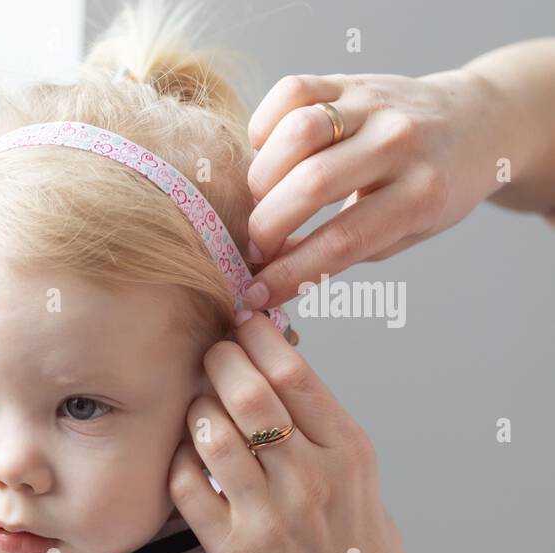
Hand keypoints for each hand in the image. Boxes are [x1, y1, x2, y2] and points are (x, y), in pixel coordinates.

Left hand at [167, 313, 415, 552]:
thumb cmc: (353, 547)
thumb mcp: (361, 477)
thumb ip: (323, 426)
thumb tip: (278, 362)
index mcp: (348, 452)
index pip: (294, 372)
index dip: (256, 337)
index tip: (238, 324)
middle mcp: (311, 479)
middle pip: (249, 394)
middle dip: (217, 362)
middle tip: (206, 356)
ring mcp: (269, 515)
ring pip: (211, 434)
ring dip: (194, 410)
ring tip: (196, 408)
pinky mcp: (232, 548)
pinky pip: (186, 485)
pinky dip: (177, 459)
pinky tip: (183, 455)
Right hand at [241, 68, 502, 310]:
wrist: (476, 123)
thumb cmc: (431, 191)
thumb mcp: (404, 233)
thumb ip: (342, 251)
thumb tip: (270, 273)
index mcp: (421, 193)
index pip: (341, 241)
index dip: (289, 274)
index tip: (257, 293)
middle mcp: (399, 142)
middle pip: (313, 184)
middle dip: (267, 226)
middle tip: (256, 247)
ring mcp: (374, 105)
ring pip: (298, 132)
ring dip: (262, 177)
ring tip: (261, 199)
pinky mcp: (349, 80)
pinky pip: (292, 92)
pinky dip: (265, 125)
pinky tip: (267, 152)